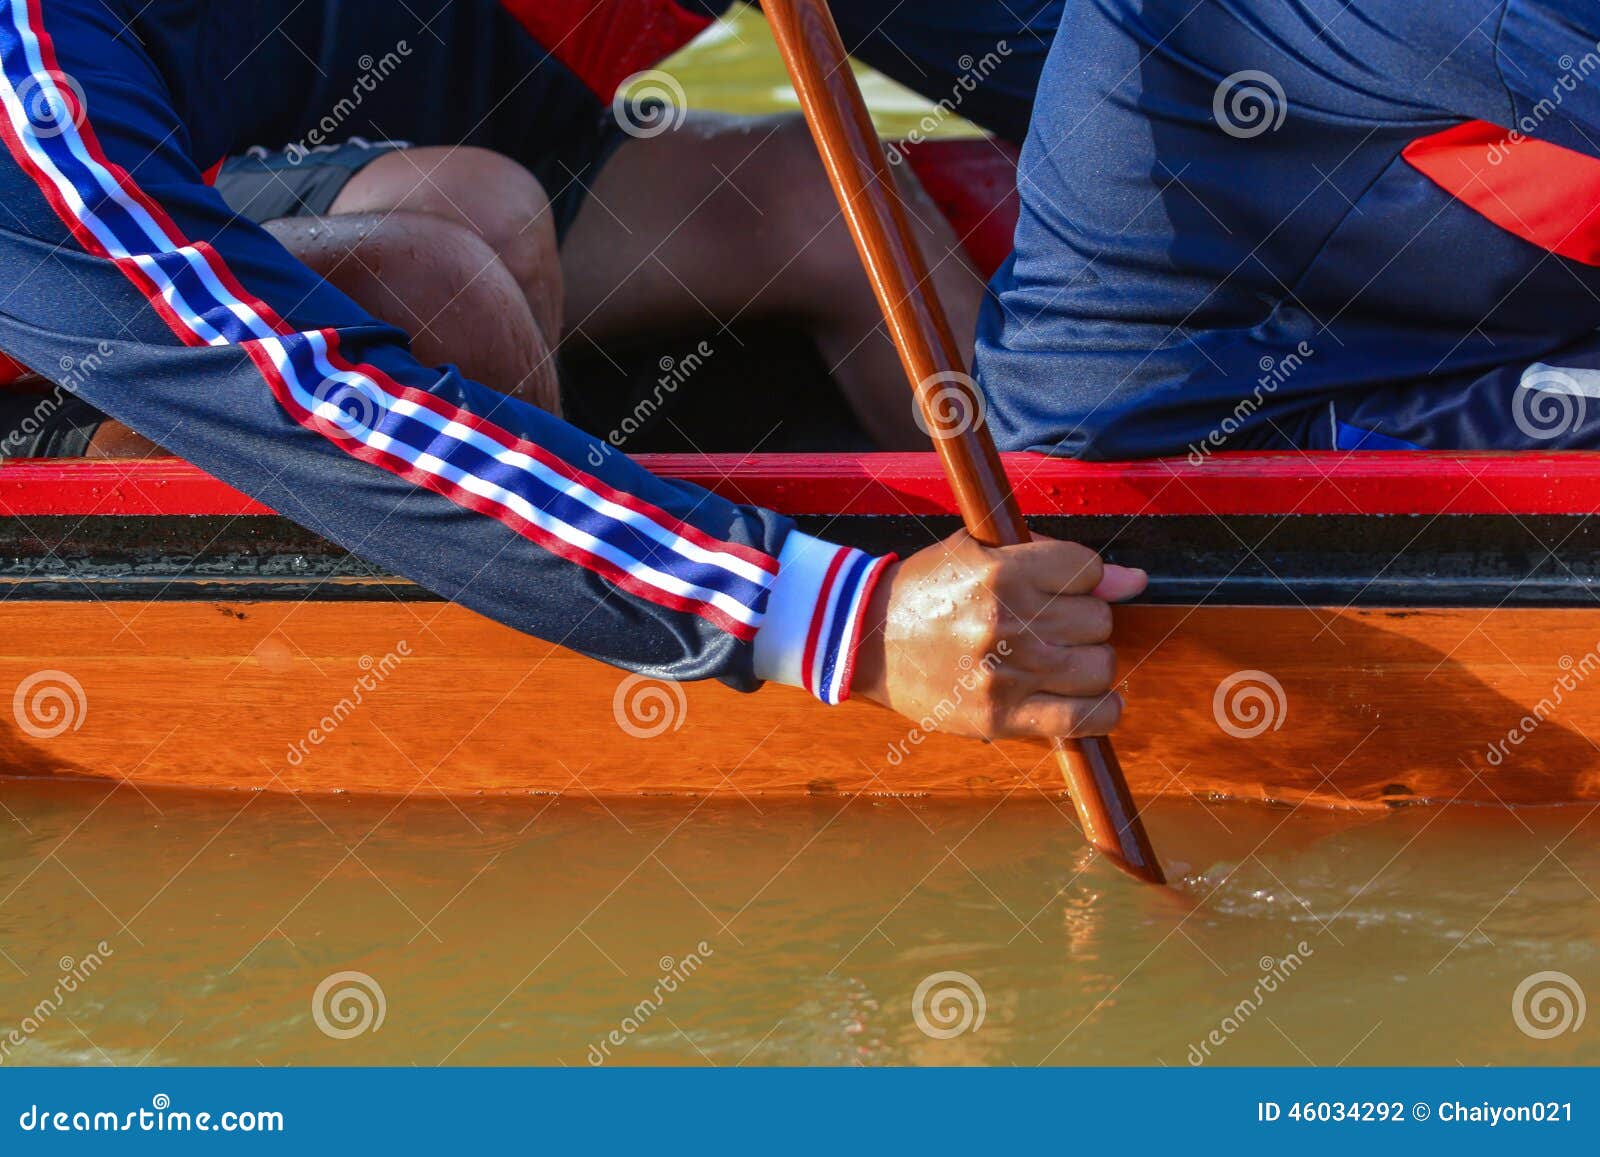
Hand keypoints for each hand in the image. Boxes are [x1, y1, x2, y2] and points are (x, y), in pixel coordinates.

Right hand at [850, 531, 1145, 738]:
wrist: (868, 641)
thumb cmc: (927, 592)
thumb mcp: (980, 553)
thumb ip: (1057, 560)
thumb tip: (1135, 581)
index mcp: (1001, 571)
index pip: (1088, 570)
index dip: (1081, 579)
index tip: (1062, 589)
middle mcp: (1008, 621)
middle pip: (1097, 619)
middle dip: (1081, 620)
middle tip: (1049, 626)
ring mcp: (1007, 672)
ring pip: (1100, 665)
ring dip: (1087, 662)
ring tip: (1057, 660)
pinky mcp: (1001, 716)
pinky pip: (1084, 717)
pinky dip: (1102, 710)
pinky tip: (1090, 699)